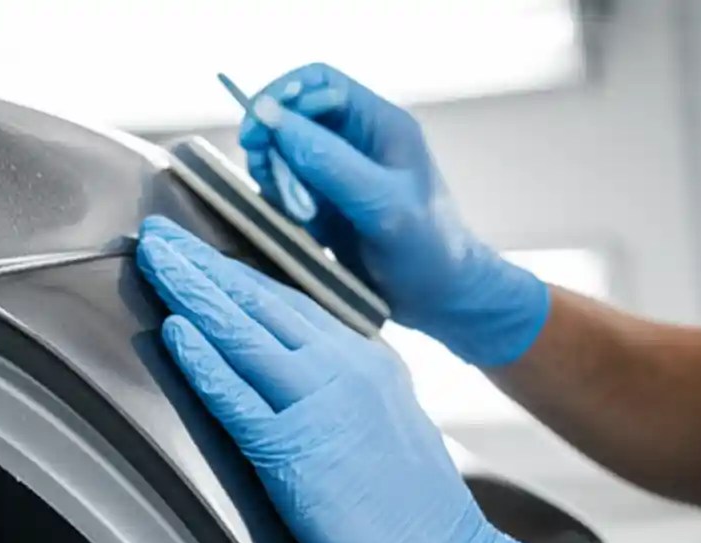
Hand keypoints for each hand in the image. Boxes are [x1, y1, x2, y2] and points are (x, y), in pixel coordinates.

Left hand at [136, 215, 559, 542]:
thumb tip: (292, 367)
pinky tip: (174, 332)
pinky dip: (203, 361)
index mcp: (366, 360)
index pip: (288, 302)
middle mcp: (346, 368)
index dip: (235, 274)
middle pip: (259, 302)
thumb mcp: (386, 422)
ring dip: (191, 292)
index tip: (197, 251)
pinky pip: (238, 397)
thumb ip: (341, 387)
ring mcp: (322, 405)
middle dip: (201, 265)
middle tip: (157, 235)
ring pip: (244, 334)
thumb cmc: (417, 512)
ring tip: (153, 259)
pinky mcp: (298, 451)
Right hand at [239, 63, 547, 366]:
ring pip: (284, 151)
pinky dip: (278, 198)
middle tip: (259, 165)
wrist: (443, 302)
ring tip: (285, 203)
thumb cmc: (428, 251)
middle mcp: (357, 141)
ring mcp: (338, 173)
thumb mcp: (381, 204)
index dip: (283, 96)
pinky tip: (293, 221)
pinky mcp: (325, 204)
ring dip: (272, 170)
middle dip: (270, 135)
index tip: (257, 128)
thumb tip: (274, 120)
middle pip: (294, 114)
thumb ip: (329, 162)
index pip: (319, 83)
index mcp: (380, 124)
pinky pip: (286, 186)